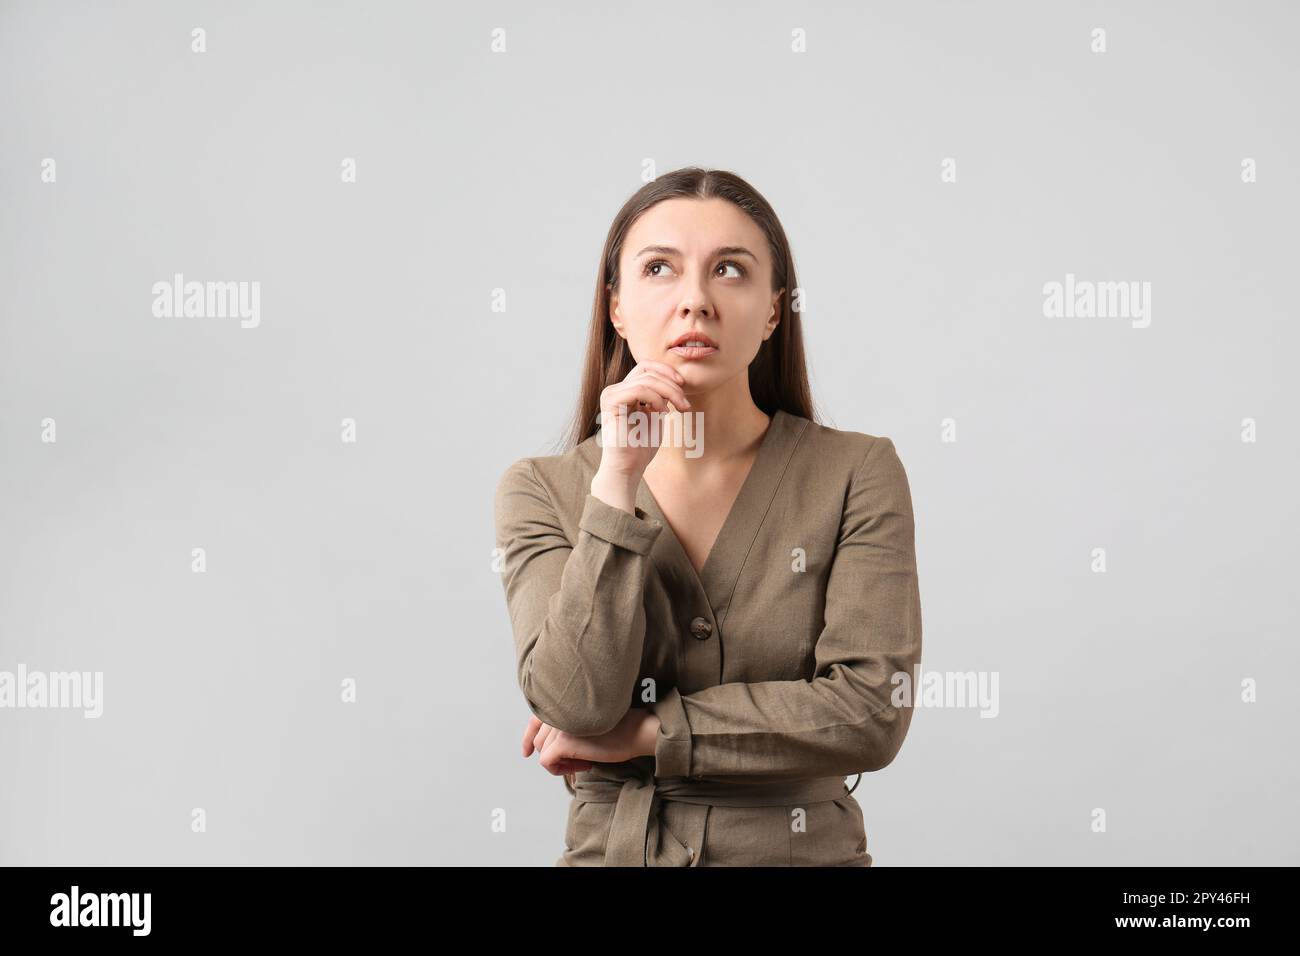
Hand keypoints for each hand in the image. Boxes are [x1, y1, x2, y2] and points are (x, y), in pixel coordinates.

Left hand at [521, 709, 661, 776]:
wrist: (637, 729)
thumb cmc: (619, 728)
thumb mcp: (587, 722)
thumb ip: (567, 726)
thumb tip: (548, 747)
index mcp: (562, 701)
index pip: (535, 720)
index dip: (528, 738)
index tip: (527, 753)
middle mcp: (558, 710)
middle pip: (538, 740)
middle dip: (553, 756)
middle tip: (578, 761)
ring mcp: (559, 725)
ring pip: (543, 752)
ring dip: (561, 762)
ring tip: (585, 761)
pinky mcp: (564, 742)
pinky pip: (547, 762)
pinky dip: (561, 769)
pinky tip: (584, 764)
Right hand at [595, 360, 690, 478]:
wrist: (628, 468)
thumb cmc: (642, 447)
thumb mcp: (656, 415)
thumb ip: (661, 397)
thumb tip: (673, 380)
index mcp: (625, 391)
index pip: (646, 367)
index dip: (666, 370)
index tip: (683, 385)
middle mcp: (615, 390)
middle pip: (648, 371)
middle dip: (672, 385)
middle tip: (686, 404)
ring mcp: (611, 395)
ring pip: (646, 379)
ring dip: (669, 393)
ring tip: (679, 409)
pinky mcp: (611, 403)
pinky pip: (639, 389)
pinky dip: (656, 399)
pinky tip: (662, 413)